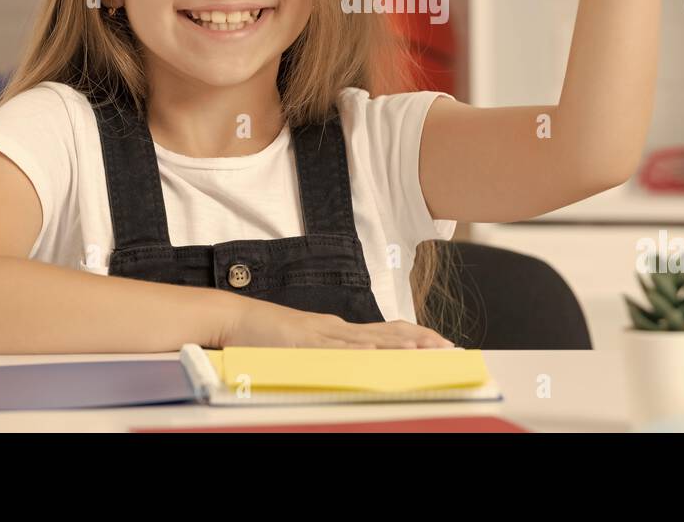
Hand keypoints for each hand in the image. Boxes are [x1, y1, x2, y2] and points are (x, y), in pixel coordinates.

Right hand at [220, 295, 454, 348]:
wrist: (235, 318)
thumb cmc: (265, 336)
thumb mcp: (303, 346)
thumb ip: (328, 354)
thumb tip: (356, 364)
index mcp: (337, 331)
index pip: (386, 332)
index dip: (415, 336)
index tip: (441, 344)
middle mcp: (335, 329)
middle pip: (386, 333)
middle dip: (420, 340)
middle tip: (448, 347)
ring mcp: (320, 334)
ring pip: (367, 340)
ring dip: (398, 346)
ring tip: (426, 350)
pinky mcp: (301, 342)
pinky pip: (334, 349)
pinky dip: (356, 352)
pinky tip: (375, 355)